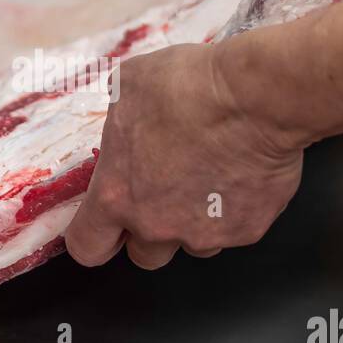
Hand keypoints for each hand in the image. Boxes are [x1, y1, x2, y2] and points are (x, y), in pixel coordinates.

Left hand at [64, 39, 305, 269]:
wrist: (254, 96)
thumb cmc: (191, 87)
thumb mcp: (129, 86)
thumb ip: (120, 117)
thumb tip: (126, 115)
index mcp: (117, 195)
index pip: (88, 246)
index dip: (94, 239)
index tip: (104, 228)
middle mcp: (157, 224)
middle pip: (143, 256)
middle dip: (149, 232)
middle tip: (164, 195)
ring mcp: (204, 233)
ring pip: (193, 245)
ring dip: (195, 222)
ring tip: (208, 180)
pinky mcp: (246, 229)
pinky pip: (234, 230)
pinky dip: (235, 211)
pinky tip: (239, 175)